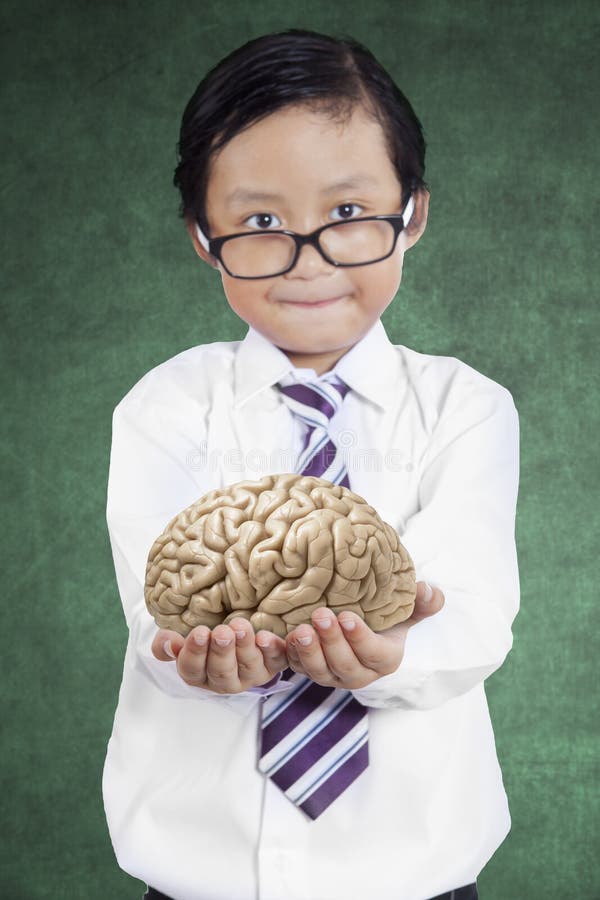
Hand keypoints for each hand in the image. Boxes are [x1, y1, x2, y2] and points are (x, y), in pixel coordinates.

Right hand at [151, 618, 287, 693]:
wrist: (237, 629)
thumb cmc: (208, 634)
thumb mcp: (185, 638)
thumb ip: (169, 643)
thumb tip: (166, 643)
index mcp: (200, 674)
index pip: (192, 671)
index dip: (195, 654)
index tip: (199, 633)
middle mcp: (226, 680)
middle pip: (222, 672)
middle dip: (222, 652)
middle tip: (222, 633)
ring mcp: (251, 674)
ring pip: (248, 667)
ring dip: (245, 647)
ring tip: (241, 627)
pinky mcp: (273, 665)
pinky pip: (277, 662)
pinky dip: (273, 651)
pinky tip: (266, 638)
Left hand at [285, 581, 444, 689]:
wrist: (357, 626)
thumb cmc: (383, 617)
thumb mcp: (404, 609)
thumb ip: (421, 603)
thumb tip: (430, 591)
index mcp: (383, 659)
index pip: (373, 654)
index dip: (360, 638)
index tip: (347, 617)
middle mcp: (357, 673)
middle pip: (344, 665)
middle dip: (331, 642)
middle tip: (320, 616)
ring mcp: (329, 674)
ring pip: (317, 671)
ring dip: (306, 652)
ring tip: (298, 630)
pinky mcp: (306, 668)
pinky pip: (293, 666)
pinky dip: (281, 655)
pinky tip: (268, 639)